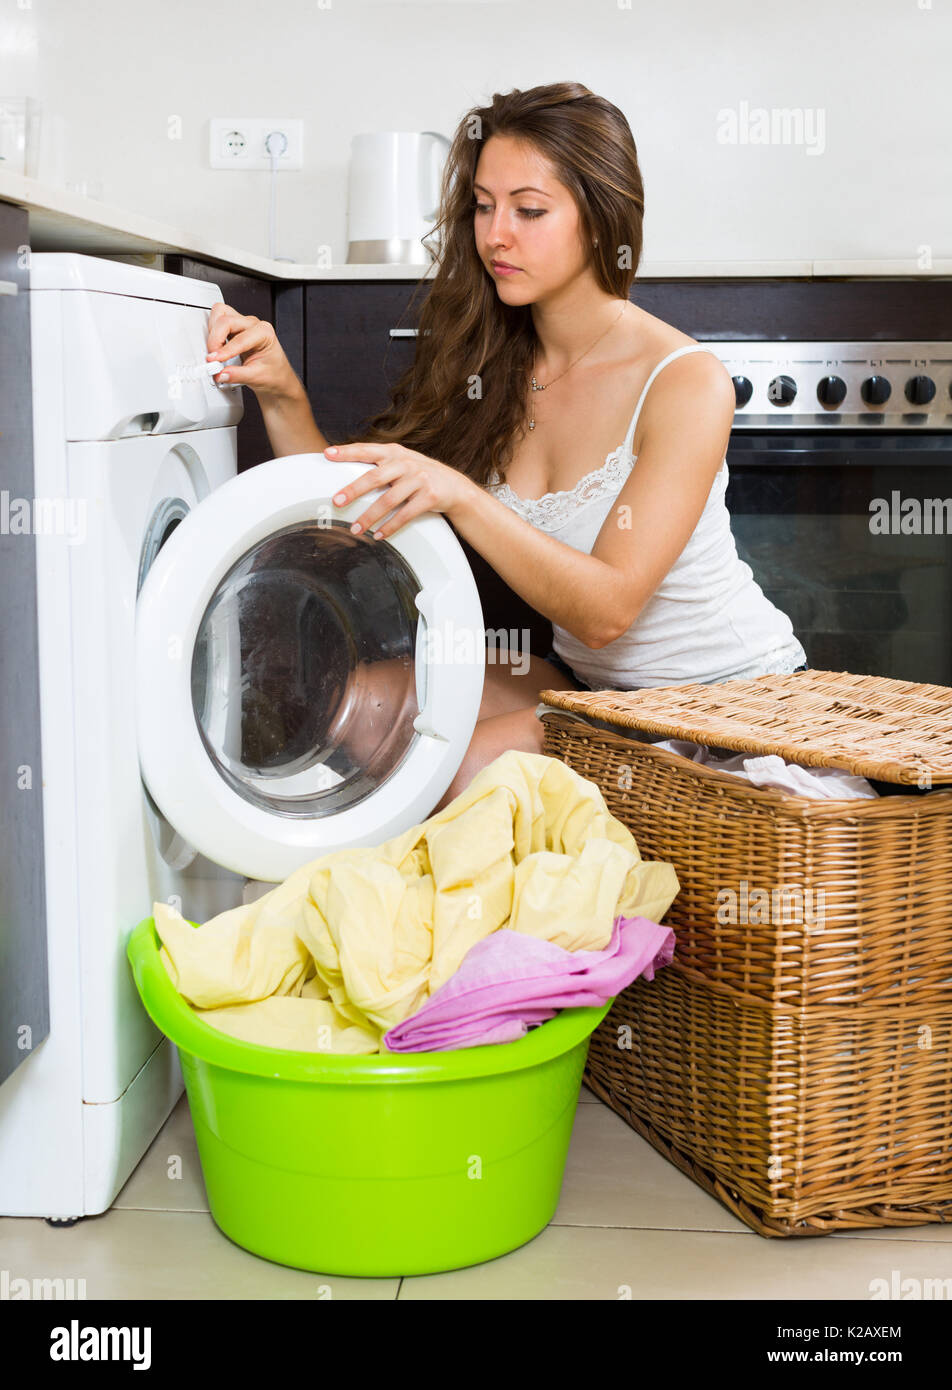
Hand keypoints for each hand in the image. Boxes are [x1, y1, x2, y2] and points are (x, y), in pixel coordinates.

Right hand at [205, 303, 301, 400]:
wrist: (276, 375)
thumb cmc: (273, 372)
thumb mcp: (257, 378)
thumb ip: (237, 375)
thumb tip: (220, 374)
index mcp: (265, 332)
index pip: (240, 338)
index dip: (225, 350)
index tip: (215, 361)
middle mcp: (253, 324)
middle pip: (226, 320)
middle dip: (215, 339)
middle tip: (212, 358)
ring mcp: (242, 323)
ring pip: (220, 313)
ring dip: (212, 331)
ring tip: (213, 349)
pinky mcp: (233, 327)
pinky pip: (217, 319)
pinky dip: (211, 331)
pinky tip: (214, 345)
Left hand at [324, 442, 472, 539]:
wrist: (455, 487)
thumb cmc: (421, 475)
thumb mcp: (402, 462)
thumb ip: (380, 464)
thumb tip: (346, 473)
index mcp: (395, 453)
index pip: (367, 450)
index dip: (347, 452)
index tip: (328, 454)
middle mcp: (406, 463)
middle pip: (375, 477)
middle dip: (354, 490)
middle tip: (337, 501)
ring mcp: (419, 480)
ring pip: (389, 500)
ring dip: (370, 516)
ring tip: (356, 528)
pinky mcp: (429, 497)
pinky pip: (405, 515)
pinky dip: (390, 526)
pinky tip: (379, 534)